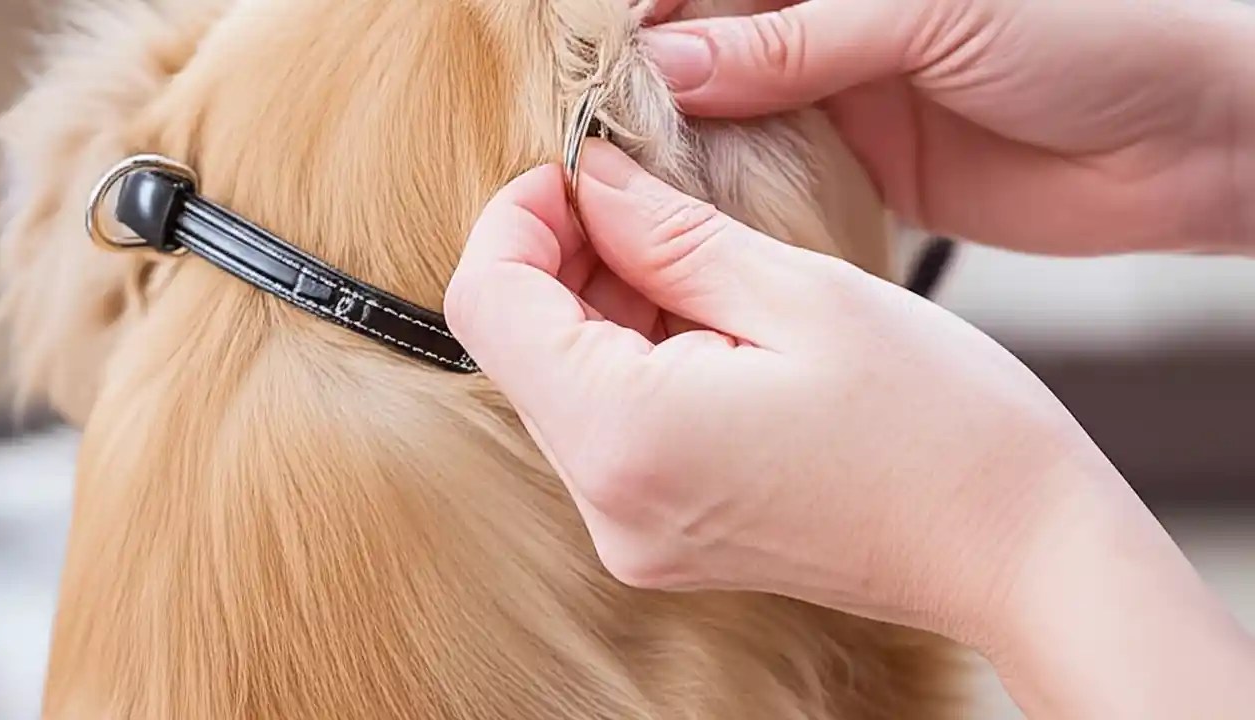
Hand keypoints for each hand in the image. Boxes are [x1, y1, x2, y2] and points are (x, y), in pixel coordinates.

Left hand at [447, 140, 1111, 646]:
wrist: (1014, 549)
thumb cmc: (938, 424)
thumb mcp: (800, 294)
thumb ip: (670, 234)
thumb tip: (594, 182)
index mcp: (628, 437)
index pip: (488, 303)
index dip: (517, 218)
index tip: (581, 173)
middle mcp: (608, 504)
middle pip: (516, 347)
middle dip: (563, 257)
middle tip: (649, 204)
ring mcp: (630, 533)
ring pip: (557, 384)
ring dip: (598, 306)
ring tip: (695, 265)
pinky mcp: (659, 539)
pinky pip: (604, 429)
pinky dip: (629, 360)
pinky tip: (704, 326)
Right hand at [638, 0, 1254, 255]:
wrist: (1194, 137)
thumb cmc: (1098, 29)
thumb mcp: (932, 7)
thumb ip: (798, 40)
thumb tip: (672, 66)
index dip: (648, 13)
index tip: (590, 64)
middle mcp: (834, 25)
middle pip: (710, 48)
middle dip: (650, 86)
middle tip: (591, 137)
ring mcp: (849, 99)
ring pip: (734, 118)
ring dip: (681, 148)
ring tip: (620, 184)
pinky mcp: (868, 172)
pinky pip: (780, 181)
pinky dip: (733, 198)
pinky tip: (686, 218)